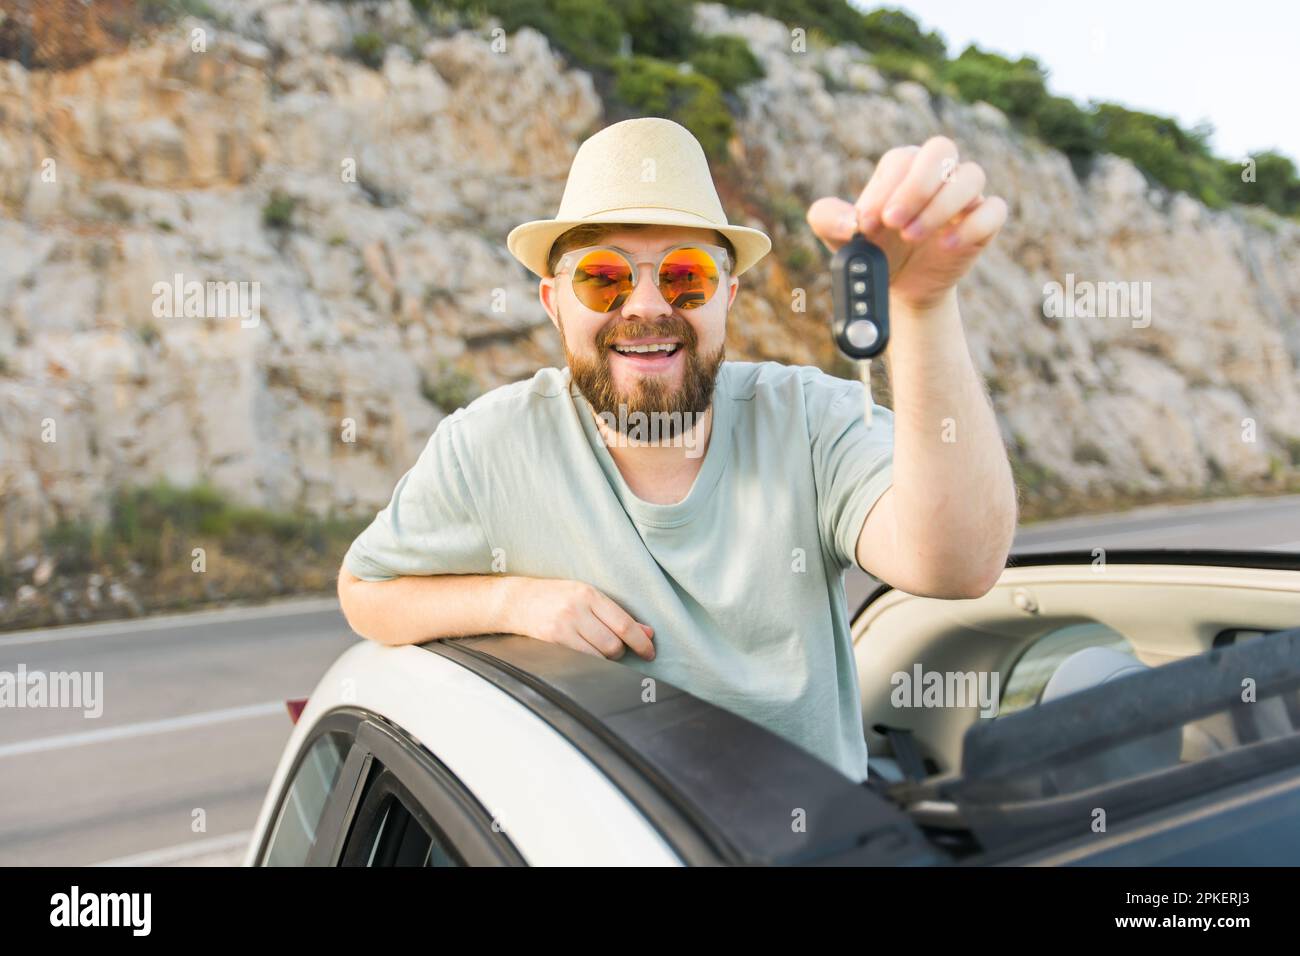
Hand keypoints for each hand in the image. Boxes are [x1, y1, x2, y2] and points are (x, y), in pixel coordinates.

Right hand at [510, 578, 655, 660]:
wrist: (517, 601)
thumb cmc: (557, 597)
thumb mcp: (587, 596)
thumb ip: (616, 614)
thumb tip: (647, 633)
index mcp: (589, 594)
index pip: (624, 624)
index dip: (641, 642)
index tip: (650, 652)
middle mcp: (576, 609)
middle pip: (613, 645)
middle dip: (619, 651)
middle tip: (614, 647)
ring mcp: (563, 626)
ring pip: (599, 656)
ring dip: (604, 658)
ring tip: (596, 648)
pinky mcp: (552, 642)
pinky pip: (582, 661)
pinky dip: (589, 662)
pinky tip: (585, 654)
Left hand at [807, 136, 1007, 312]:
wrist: (899, 286)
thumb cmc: (872, 251)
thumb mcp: (838, 236)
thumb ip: (827, 218)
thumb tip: (850, 221)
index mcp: (903, 167)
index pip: (902, 160)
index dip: (884, 190)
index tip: (867, 224)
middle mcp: (938, 173)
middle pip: (941, 149)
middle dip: (916, 186)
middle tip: (892, 222)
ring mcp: (964, 197)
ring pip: (972, 176)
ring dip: (940, 206)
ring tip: (911, 236)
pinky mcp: (983, 224)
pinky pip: (994, 211)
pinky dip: (973, 226)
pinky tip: (947, 246)